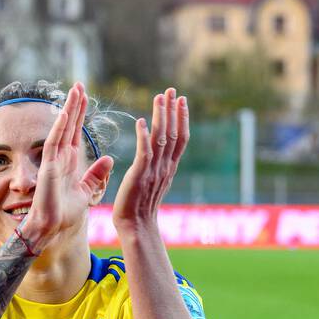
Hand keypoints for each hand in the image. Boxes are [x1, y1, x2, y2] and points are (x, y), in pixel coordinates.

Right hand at [21, 81, 113, 250]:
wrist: (52, 227)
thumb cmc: (65, 212)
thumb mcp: (86, 190)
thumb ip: (96, 174)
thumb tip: (109, 158)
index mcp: (70, 161)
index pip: (76, 132)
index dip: (81, 114)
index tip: (86, 96)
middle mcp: (60, 157)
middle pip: (69, 126)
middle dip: (75, 105)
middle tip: (80, 85)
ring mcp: (53, 160)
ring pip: (62, 129)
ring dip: (69, 110)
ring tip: (76, 91)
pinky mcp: (49, 168)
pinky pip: (54, 143)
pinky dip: (61, 129)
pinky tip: (66, 114)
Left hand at [114, 88, 188, 237]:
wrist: (136, 227)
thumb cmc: (139, 207)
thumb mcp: (152, 182)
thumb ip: (155, 166)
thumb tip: (155, 153)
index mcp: (168, 168)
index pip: (180, 138)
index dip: (182, 118)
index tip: (181, 100)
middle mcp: (165, 167)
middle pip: (174, 134)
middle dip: (174, 111)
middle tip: (172, 90)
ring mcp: (154, 171)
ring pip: (162, 139)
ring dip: (161, 117)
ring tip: (160, 97)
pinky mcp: (140, 176)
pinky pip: (144, 153)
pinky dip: (143, 136)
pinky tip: (140, 121)